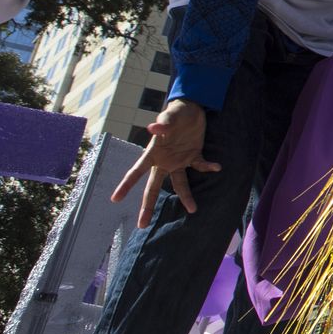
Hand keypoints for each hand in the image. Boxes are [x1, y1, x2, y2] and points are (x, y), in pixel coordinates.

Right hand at [112, 99, 219, 228]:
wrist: (191, 109)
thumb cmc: (175, 113)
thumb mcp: (168, 117)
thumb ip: (162, 124)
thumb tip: (154, 128)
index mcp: (153, 154)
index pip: (136, 172)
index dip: (126, 185)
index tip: (115, 199)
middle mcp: (164, 161)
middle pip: (153, 187)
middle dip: (147, 206)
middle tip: (142, 225)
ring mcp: (179, 161)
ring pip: (180, 184)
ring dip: (186, 196)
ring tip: (193, 210)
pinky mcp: (194, 156)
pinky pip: (200, 166)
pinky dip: (208, 167)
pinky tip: (217, 167)